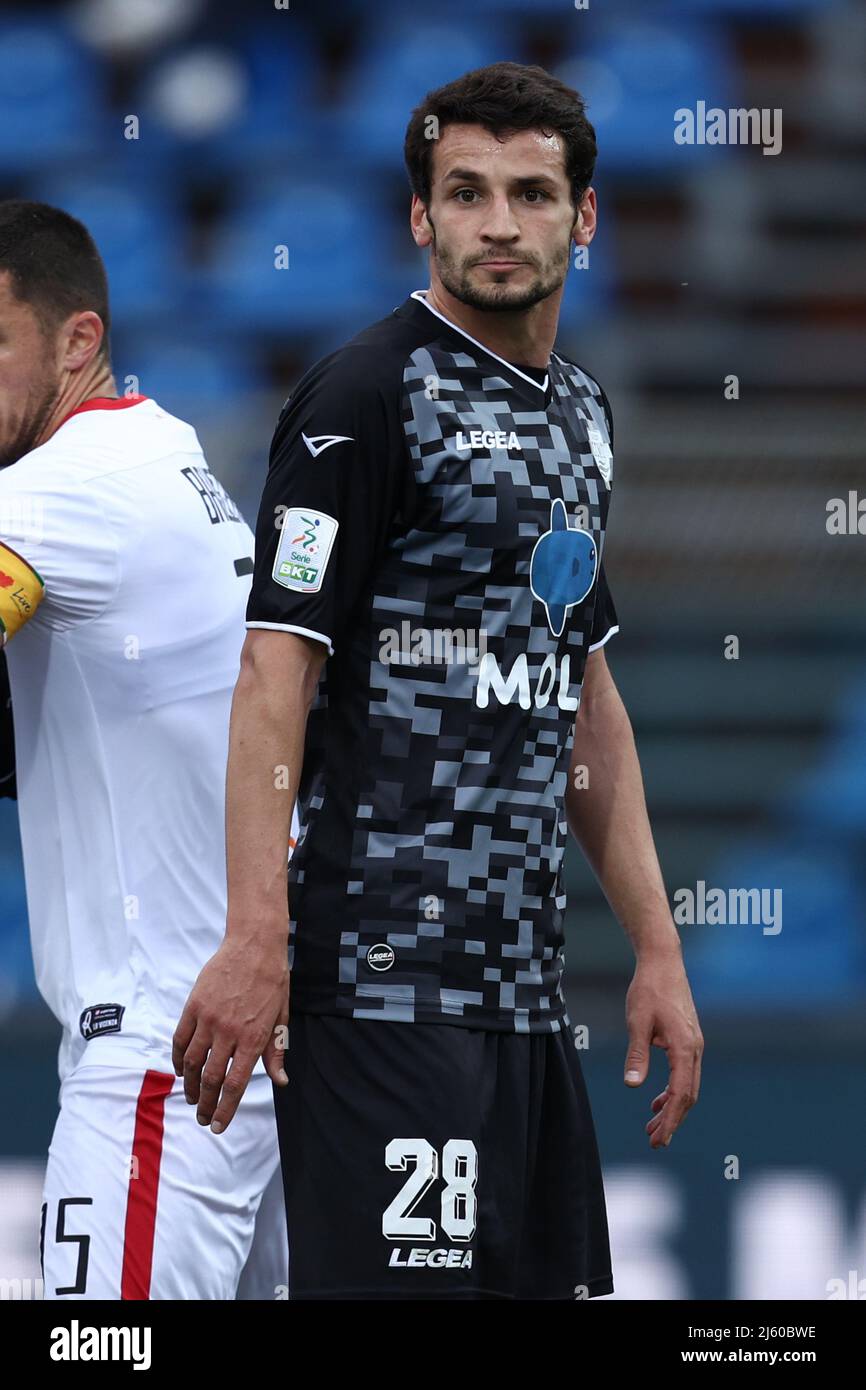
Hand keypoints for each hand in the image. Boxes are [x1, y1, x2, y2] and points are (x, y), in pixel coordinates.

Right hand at [172, 931, 288, 1133]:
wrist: (254, 945)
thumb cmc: (272, 981)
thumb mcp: (281, 1017)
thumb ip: (277, 1052)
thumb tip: (281, 1081)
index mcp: (254, 1038)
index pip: (235, 1084)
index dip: (225, 1109)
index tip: (217, 1125)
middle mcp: (229, 1032)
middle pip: (210, 1078)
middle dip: (204, 1103)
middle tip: (201, 1117)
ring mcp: (209, 1019)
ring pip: (191, 1062)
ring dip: (188, 1085)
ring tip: (190, 1097)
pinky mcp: (194, 1006)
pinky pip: (180, 1039)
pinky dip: (177, 1058)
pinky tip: (179, 1069)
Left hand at [623, 947, 702, 1149]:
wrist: (663, 963)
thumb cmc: (648, 990)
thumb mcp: (637, 1023)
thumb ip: (637, 1055)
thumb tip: (633, 1086)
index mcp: (685, 1048)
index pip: (680, 1094)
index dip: (670, 1120)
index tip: (658, 1139)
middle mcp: (695, 1049)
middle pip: (688, 1096)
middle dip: (673, 1121)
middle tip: (654, 1142)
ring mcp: (695, 1045)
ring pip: (688, 1086)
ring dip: (672, 1109)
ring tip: (653, 1127)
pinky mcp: (689, 1040)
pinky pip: (685, 1074)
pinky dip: (673, 1091)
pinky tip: (656, 1100)